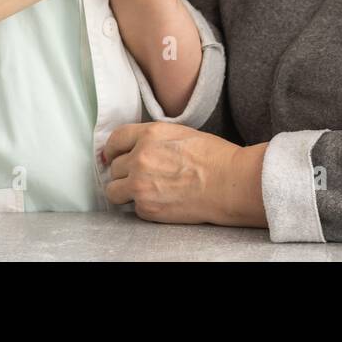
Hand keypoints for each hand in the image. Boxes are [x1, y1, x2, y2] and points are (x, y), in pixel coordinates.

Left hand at [102, 122, 264, 226]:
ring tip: (145, 191)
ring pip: (114, 190)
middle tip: (142, 176)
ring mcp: (140, 185)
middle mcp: (140, 158)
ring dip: (125, 191)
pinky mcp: (146, 208)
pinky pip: (133, 208)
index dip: (113, 149)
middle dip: (125, 172)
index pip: (116, 139)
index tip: (112, 156)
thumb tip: (137, 148)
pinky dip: (144, 206)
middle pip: (115, 167)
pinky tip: (163, 201)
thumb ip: (154, 139)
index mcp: (150, 134)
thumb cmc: (215, 157)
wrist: (229, 183)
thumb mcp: (181, 133)